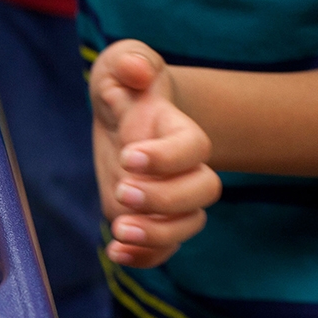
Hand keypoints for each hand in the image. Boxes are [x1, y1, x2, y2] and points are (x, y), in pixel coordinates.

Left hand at [90, 40, 220, 267]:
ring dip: (156, 234)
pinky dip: (144, 258)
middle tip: (122, 191)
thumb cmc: (124, 85)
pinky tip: (115, 251)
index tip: (129, 155)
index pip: (194, 148)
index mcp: (179, 130)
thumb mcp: (121, 62)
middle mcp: (183, 168)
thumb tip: (137, 70)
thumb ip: (130, 60)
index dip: (168, 157)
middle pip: (202, 192)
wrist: (122, 115)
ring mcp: (170, 198)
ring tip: (119, 230)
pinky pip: (163, 250)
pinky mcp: (151, 220)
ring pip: (187, 226)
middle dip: (164, 199)